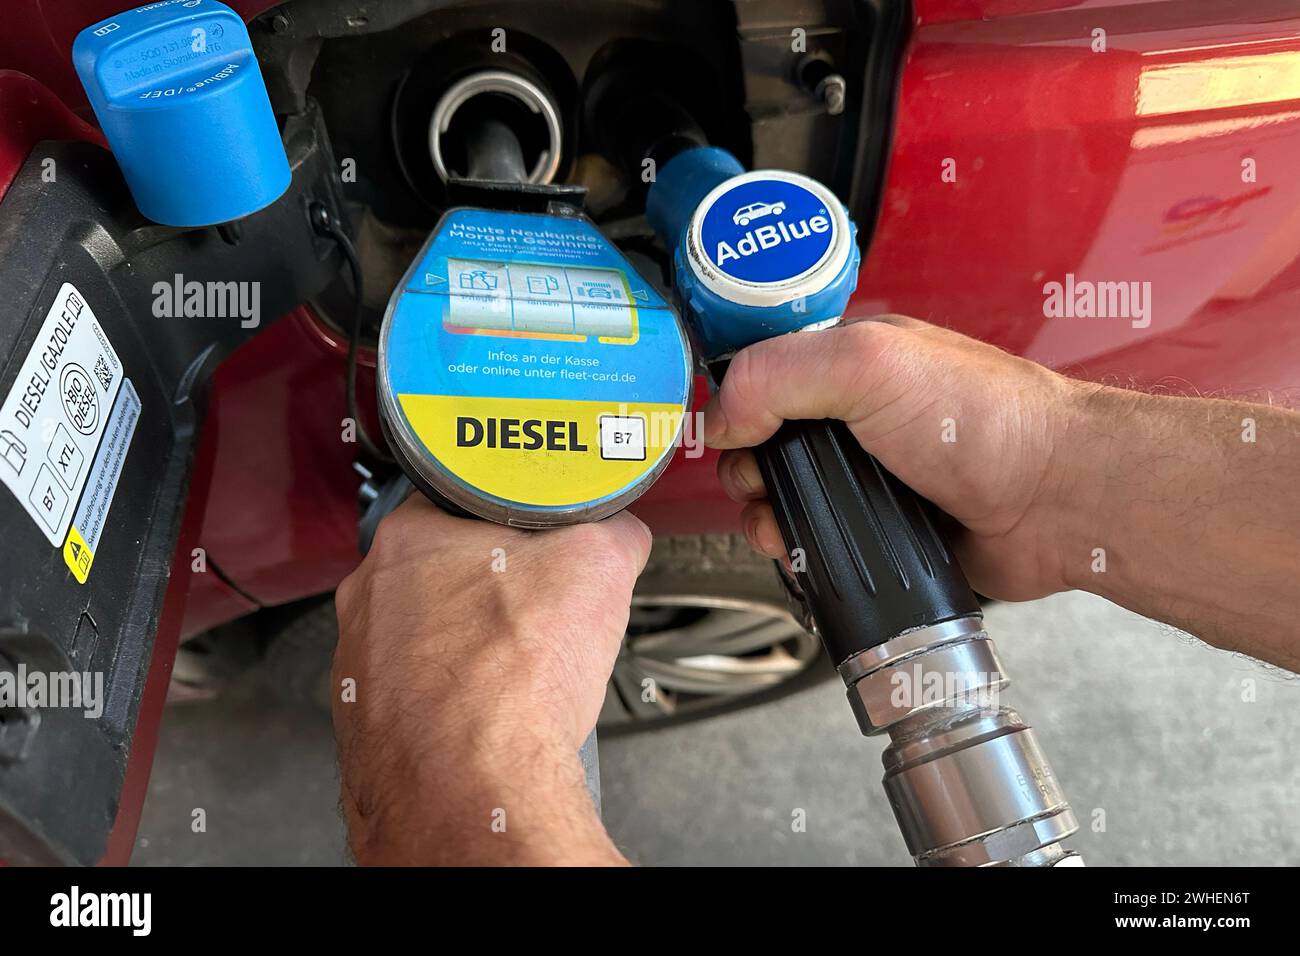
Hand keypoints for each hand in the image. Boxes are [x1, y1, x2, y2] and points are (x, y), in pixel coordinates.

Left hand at [331, 495, 649, 864]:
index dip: (516, 516)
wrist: (470, 786)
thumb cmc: (510, 679)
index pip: (465, 498)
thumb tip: (619, 532)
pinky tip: (491, 710)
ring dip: (474, 644)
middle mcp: (369, 596)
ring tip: (522, 666)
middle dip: (496, 585)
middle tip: (541, 604)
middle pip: (446, 569)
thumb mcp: (599, 565)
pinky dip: (455, 698)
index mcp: (408, 537)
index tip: (541, 536)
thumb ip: (611, 530)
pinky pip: (419, 692)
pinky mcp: (368, 721)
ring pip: (431, 633)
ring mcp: (361, 663)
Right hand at [704, 315, 1087, 601]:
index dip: (734, 404)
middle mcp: (858, 417)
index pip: (764, 374)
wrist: (1055, 500)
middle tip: (760, 485)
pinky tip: (807, 555)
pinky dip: (803, 552)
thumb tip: (717, 416)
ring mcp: (870, 476)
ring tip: (781, 529)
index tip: (726, 434)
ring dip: (768, 518)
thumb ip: (777, 376)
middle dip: (747, 471)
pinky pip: (822, 542)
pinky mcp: (883, 528)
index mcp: (852, 362)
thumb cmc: (987, 421)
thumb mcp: (868, 366)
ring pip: (788, 499)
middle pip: (765, 444)